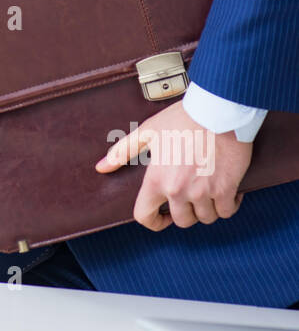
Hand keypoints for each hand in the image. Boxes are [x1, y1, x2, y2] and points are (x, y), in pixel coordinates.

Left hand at [94, 99, 250, 231]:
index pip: (145, 216)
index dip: (153, 221)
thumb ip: (124, 150)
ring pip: (206, 217)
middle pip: (182, 221)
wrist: (218, 109)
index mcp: (157, 179)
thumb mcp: (149, 131)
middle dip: (186, 211)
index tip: (163, 216)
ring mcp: (203, 191)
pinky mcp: (226, 188)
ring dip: (207, 207)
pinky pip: (227, 210)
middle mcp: (178, 190)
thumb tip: (102, 166)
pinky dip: (228, 203)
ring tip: (208, 189)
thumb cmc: (183, 118)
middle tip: (190, 195)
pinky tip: (226, 190)